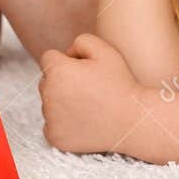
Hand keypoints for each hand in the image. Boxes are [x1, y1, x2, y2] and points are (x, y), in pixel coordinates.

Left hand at [37, 33, 148, 155]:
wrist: (132, 120)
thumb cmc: (120, 84)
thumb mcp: (105, 50)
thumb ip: (80, 41)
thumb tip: (65, 53)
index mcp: (57, 71)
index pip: (48, 58)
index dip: (66, 61)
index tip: (82, 71)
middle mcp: (48, 94)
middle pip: (46, 81)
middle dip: (61, 81)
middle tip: (88, 89)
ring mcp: (50, 118)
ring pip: (48, 103)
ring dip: (61, 103)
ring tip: (88, 106)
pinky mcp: (54, 136)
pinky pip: (50, 125)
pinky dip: (62, 124)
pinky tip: (82, 121)